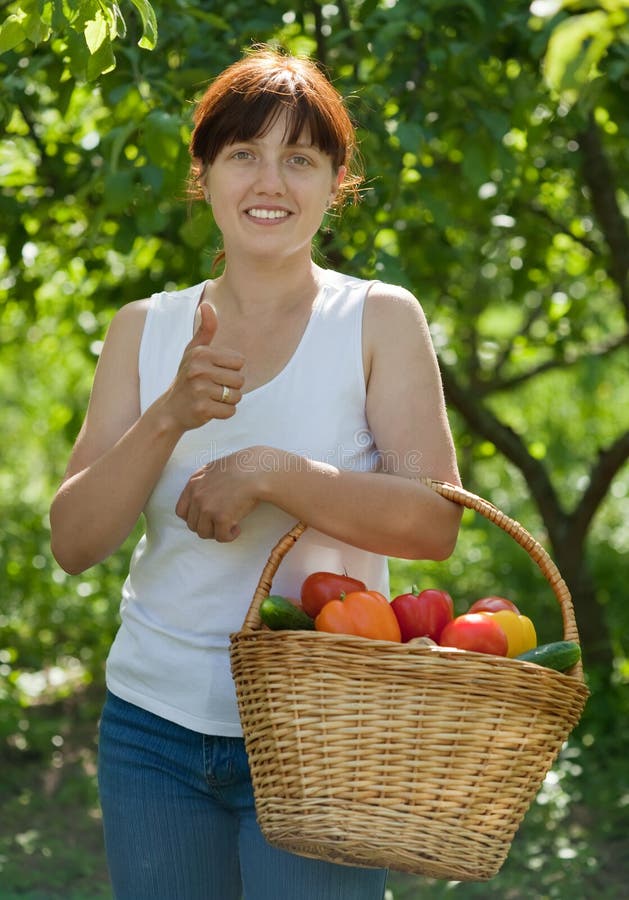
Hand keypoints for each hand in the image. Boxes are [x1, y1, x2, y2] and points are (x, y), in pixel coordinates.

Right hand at [162, 302, 244, 431]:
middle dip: (231, 387)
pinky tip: (209, 409)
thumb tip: (206, 304)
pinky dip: (224, 413)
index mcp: (200, 353)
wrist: (171, 409)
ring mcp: (199, 390)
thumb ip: (205, 329)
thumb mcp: (194, 351)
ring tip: (211, 398)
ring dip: (228, 400)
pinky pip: (230, 411)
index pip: (240, 361)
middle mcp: (198, 369)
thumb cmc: (187, 376)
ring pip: (236, 396)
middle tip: (212, 388)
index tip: (214, 373)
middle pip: (240, 380)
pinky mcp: (202, 409)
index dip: (231, 369)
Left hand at [175, 449, 261, 541]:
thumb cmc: (242, 468)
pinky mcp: (221, 517)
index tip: (206, 518)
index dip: (193, 518)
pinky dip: (229, 536)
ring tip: (230, 525)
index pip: (181, 511)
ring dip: (217, 532)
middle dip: (207, 526)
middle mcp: (196, 497)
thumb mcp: (214, 470)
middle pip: (192, 525)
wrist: (257, 470)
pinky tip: (238, 528)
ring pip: (204, 533)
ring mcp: (207, 508)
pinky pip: (221, 537)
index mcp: (193, 484)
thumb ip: (204, 483)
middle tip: (221, 523)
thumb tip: (204, 498)